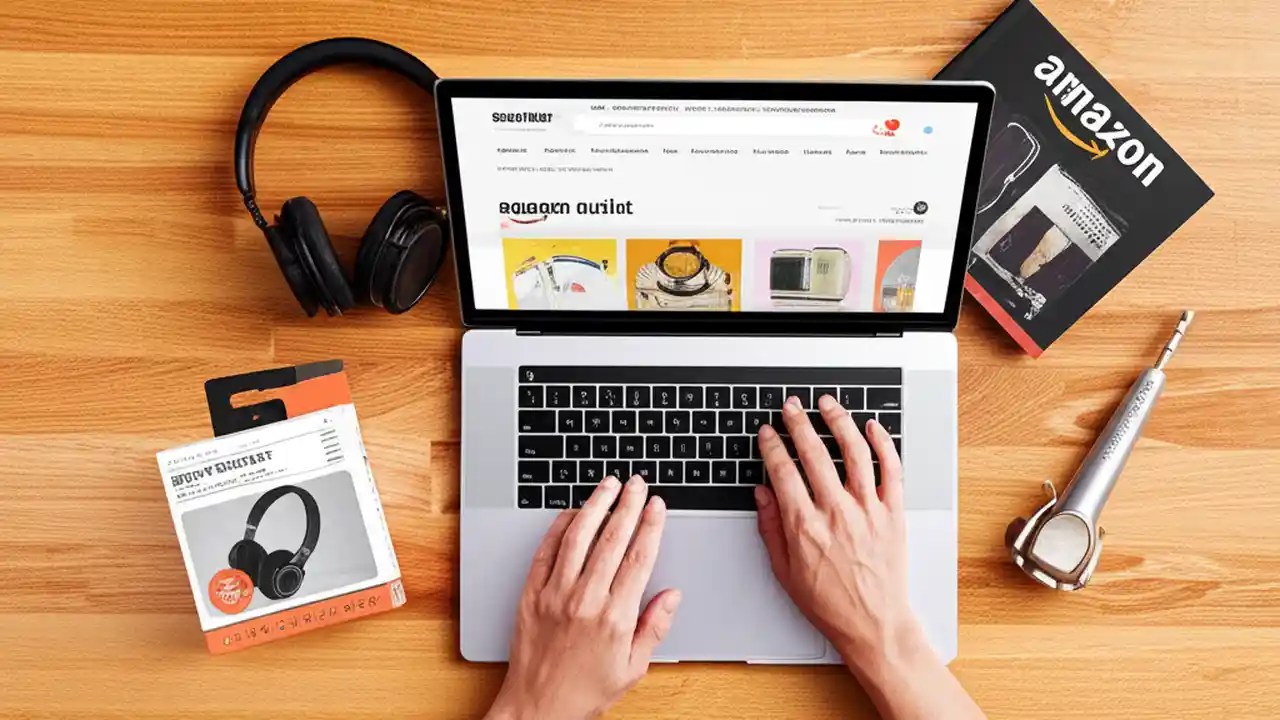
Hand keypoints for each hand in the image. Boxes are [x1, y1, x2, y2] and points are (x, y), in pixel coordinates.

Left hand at [487, 476, 680, 719]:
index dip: (650, 525)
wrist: (537, 708)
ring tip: (608, 485)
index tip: (656, 504)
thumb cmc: (585, 691)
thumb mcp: (633, 668)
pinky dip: (560, 526)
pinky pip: (546, 550)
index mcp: (615, 617)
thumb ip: (655, 627)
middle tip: (637, 484)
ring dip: (595, 505)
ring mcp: (554, 594)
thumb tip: (672, 595)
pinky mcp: (531, 593)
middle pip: (612, 539)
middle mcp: (585, 600)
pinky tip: (573, 512)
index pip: (638, 558)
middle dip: (627, 505)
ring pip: (578, 536)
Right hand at [754, 394, 917, 669]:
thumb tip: (762, 494)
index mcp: (805, 528)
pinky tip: (872, 427)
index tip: (767, 434)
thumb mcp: (785, 571)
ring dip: (838, 422)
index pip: (783, 473)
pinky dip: (883, 443)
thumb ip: (771, 528)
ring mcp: (868, 511)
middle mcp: (836, 513)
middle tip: (791, 408)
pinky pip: (891, 470)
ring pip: (853, 452)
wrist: (874, 625)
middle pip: (814, 454)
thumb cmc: (830, 603)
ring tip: (828, 405)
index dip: (772, 447)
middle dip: (798, 424)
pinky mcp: (893, 513)